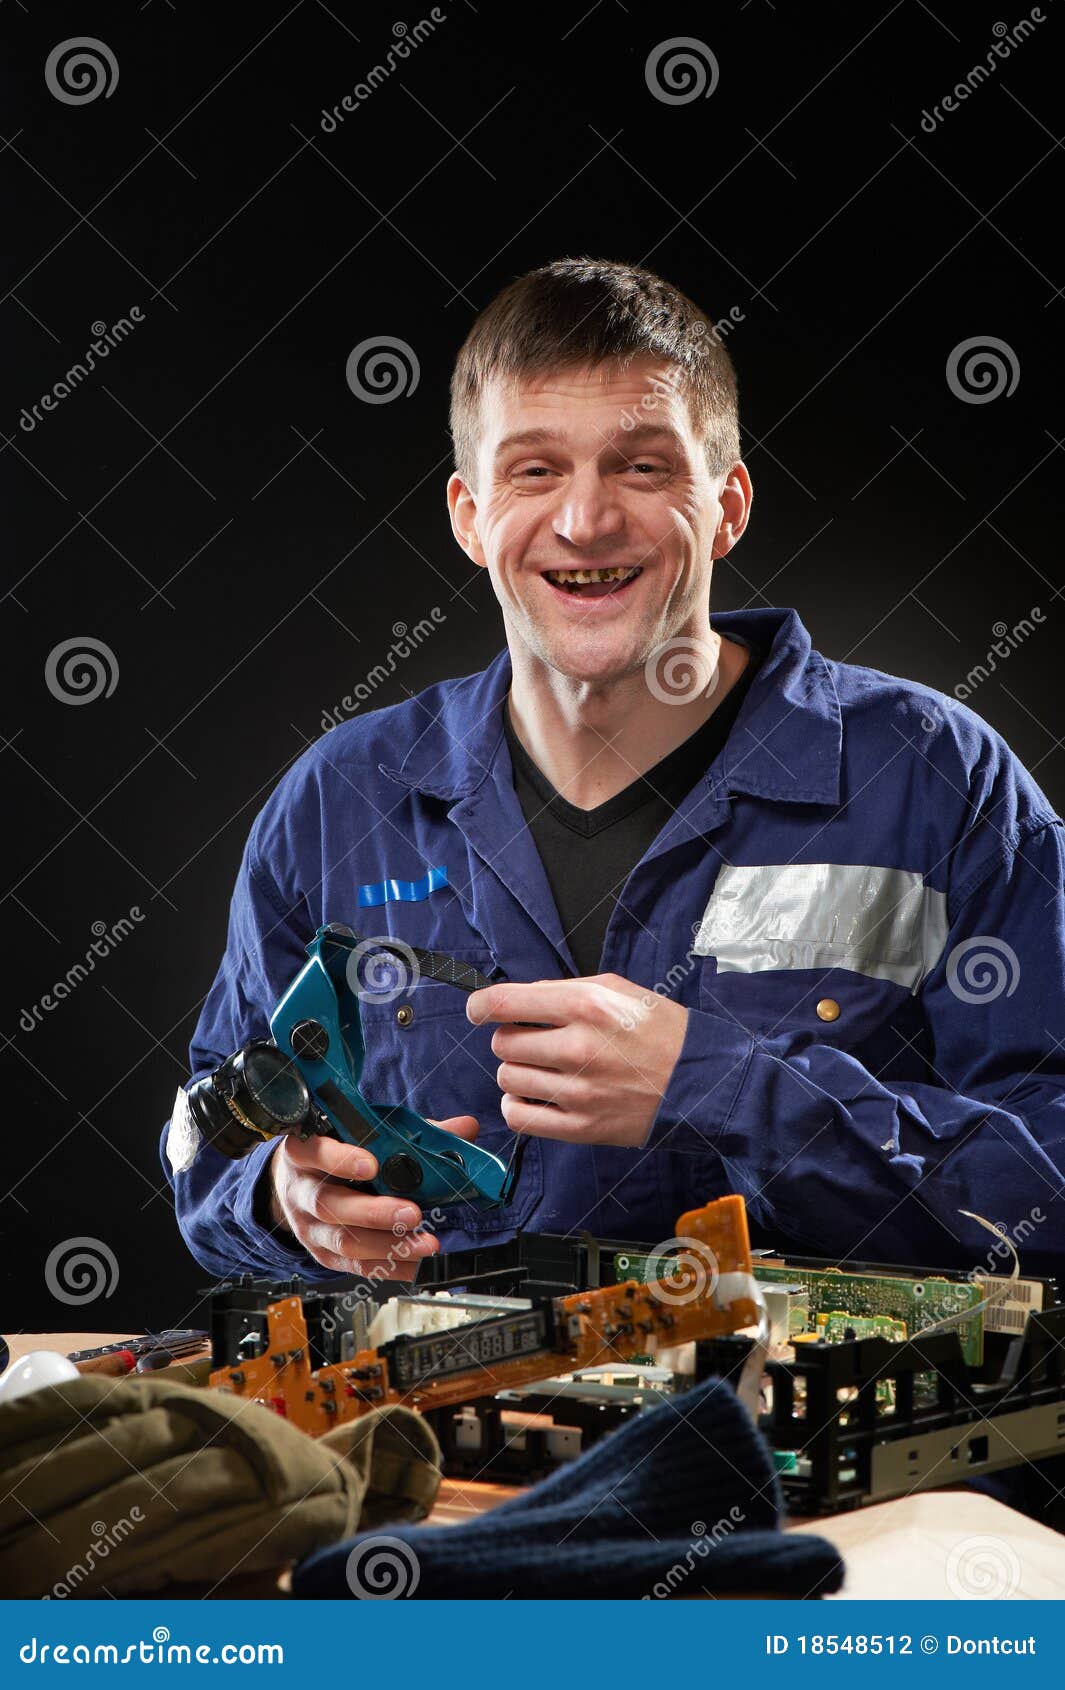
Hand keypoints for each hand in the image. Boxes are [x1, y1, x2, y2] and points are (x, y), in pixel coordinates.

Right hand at [268, 1115, 479, 1276]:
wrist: (299, 1181)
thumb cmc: (337, 1150)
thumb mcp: (362, 1133)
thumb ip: (411, 1130)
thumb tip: (464, 1128)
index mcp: (305, 1151)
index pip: (315, 1151)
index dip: (341, 1159)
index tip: (372, 1164)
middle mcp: (301, 1190)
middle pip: (330, 1204)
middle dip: (375, 1212)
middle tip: (413, 1213)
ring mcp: (308, 1226)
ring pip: (342, 1240)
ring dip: (387, 1246)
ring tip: (424, 1244)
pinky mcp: (322, 1253)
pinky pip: (353, 1266)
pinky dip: (388, 1267)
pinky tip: (415, 1264)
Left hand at [467, 974, 688, 1148]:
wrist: (703, 1081)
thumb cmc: (662, 1031)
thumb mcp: (618, 990)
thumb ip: (565, 990)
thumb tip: (519, 999)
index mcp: (586, 1006)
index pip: (504, 1002)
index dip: (480, 1006)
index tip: (478, 1011)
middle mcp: (577, 1047)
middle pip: (503, 1042)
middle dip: (513, 1038)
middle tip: (538, 1041)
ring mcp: (578, 1091)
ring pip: (507, 1077)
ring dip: (517, 1071)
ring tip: (544, 1068)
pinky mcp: (581, 1127)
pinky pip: (518, 1116)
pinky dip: (517, 1104)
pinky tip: (535, 1095)